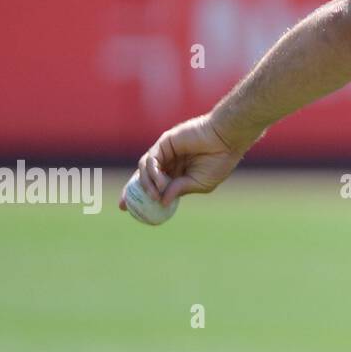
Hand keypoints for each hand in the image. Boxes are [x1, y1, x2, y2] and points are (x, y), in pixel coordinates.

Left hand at [118, 114, 248, 210]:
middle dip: (131, 191)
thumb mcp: (200, 183)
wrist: (227, 139)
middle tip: (123, 206)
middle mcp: (170, 162)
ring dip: (148, 184)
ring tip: (157, 194)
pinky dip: (153, 173)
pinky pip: (151, 159)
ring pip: (144, 169)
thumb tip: (161, 202)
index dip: (143, 197)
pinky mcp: (165, 142)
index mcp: (179, 172)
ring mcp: (166, 151)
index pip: (155, 185)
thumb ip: (179, 190)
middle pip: (143, 177)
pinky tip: (161, 182)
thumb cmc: (219, 161)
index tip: (132, 212)